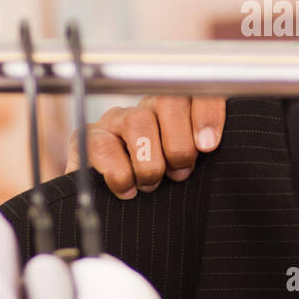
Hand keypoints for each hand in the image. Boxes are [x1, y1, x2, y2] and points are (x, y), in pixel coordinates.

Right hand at [69, 96, 226, 197]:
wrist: (117, 209)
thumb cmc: (164, 188)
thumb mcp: (191, 170)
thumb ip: (204, 153)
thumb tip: (213, 145)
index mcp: (181, 109)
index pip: (199, 90)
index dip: (206, 112)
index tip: (208, 144)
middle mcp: (147, 107)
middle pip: (167, 101)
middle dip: (178, 145)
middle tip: (179, 173)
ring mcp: (115, 120)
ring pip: (137, 122)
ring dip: (149, 162)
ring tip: (150, 183)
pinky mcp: (85, 139)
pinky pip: (102, 146)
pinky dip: (119, 174)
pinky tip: (127, 188)